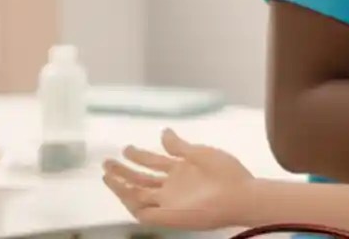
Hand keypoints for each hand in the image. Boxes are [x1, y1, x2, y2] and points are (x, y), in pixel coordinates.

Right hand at [102, 128, 253, 230]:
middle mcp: (171, 187)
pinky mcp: (170, 216)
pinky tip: (124, 193)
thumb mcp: (201, 153)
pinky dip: (133, 206)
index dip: (138, 156)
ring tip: (108, 175)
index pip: (153, 163)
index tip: (125, 148)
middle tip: (107, 162)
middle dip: (123, 171)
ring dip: (122, 186)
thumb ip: (179, 146)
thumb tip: (163, 132)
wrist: (242, 194)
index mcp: (180, 171)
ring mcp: (169, 201)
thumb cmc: (226, 173)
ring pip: (139, 195)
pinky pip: (146, 214)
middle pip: (141, 179)